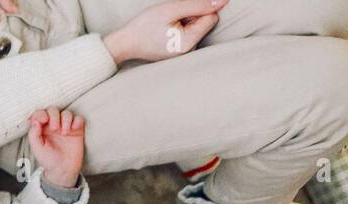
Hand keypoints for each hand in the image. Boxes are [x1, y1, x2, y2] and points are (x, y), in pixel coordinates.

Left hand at [28, 108, 84, 189]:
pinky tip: (73, 130)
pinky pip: (79, 119)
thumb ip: (34, 135)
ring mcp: (65, 127)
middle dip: (54, 116)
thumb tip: (34, 121)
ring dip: (66, 119)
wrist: (63, 170)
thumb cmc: (48, 160)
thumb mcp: (37, 149)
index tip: (43, 120)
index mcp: (42, 129)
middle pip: (53, 110)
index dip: (41, 113)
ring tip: (64, 133)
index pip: (40, 114)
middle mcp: (53, 125)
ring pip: (67, 113)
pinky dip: (77, 121)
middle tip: (54, 128)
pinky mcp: (77, 130)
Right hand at [104, 0, 224, 64]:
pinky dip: (180, 28)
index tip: (180, 12)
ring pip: (197, 27)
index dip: (198, 9)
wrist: (124, 43)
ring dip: (185, 21)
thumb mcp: (171, 9)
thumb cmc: (144, 27)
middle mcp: (189, 52)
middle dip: (191, 15)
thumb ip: (199, 4)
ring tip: (166, 26)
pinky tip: (166, 32)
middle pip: (204, 23)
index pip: (211, 17)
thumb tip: (222, 0)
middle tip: (170, 20)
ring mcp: (185, 54)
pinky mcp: (180, 52)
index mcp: (188, 44)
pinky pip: (189, 34)